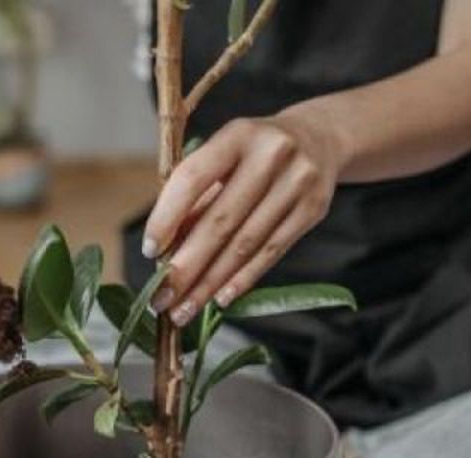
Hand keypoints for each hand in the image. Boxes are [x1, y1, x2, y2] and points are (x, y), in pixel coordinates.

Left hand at [143, 113, 341, 325]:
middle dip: (186, 266)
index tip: (150, 251)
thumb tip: (165, 251)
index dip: (167, 217)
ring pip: (245, 244)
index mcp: (237, 134)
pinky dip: (242, 279)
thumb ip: (195, 197)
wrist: (320, 138)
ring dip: (210, 283)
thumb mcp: (223, 156)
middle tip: (161, 299)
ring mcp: (297, 182)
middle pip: (221, 221)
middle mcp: (271, 155)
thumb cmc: (253, 153)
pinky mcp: (313, 209)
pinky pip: (271, 252)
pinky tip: (219, 299)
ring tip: (184, 309)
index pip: (193, 178)